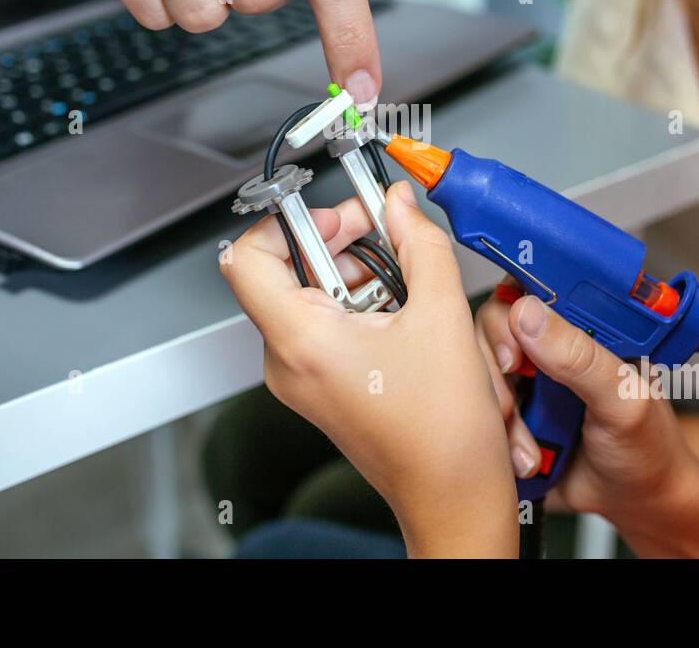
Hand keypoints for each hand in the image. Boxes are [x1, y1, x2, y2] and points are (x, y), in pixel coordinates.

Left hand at [221, 182, 517, 556]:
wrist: (451, 494)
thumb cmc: (442, 433)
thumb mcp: (442, 315)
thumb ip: (421, 243)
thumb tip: (401, 206)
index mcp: (300, 341)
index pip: (247, 257)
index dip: (286, 223)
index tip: (333, 215)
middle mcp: (286, 361)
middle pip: (284, 271)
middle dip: (336, 242)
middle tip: (382, 232)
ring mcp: (300, 376)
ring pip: (307, 296)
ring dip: (354, 272)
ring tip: (403, 278)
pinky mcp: (318, 385)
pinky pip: (322, 324)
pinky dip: (358, 303)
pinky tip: (402, 310)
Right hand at [477, 290, 698, 516]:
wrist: (637, 505)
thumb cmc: (649, 449)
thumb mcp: (623, 400)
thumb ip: (581, 358)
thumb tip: (529, 315)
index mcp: (587, 325)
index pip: (537, 284)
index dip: (513, 304)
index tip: (512, 346)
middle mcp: (554, 343)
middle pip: (495, 322)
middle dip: (496, 365)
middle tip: (513, 397)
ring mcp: (529, 377)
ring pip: (480, 368)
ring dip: (498, 409)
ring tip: (529, 446)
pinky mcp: (514, 411)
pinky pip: (480, 408)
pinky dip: (496, 435)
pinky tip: (524, 457)